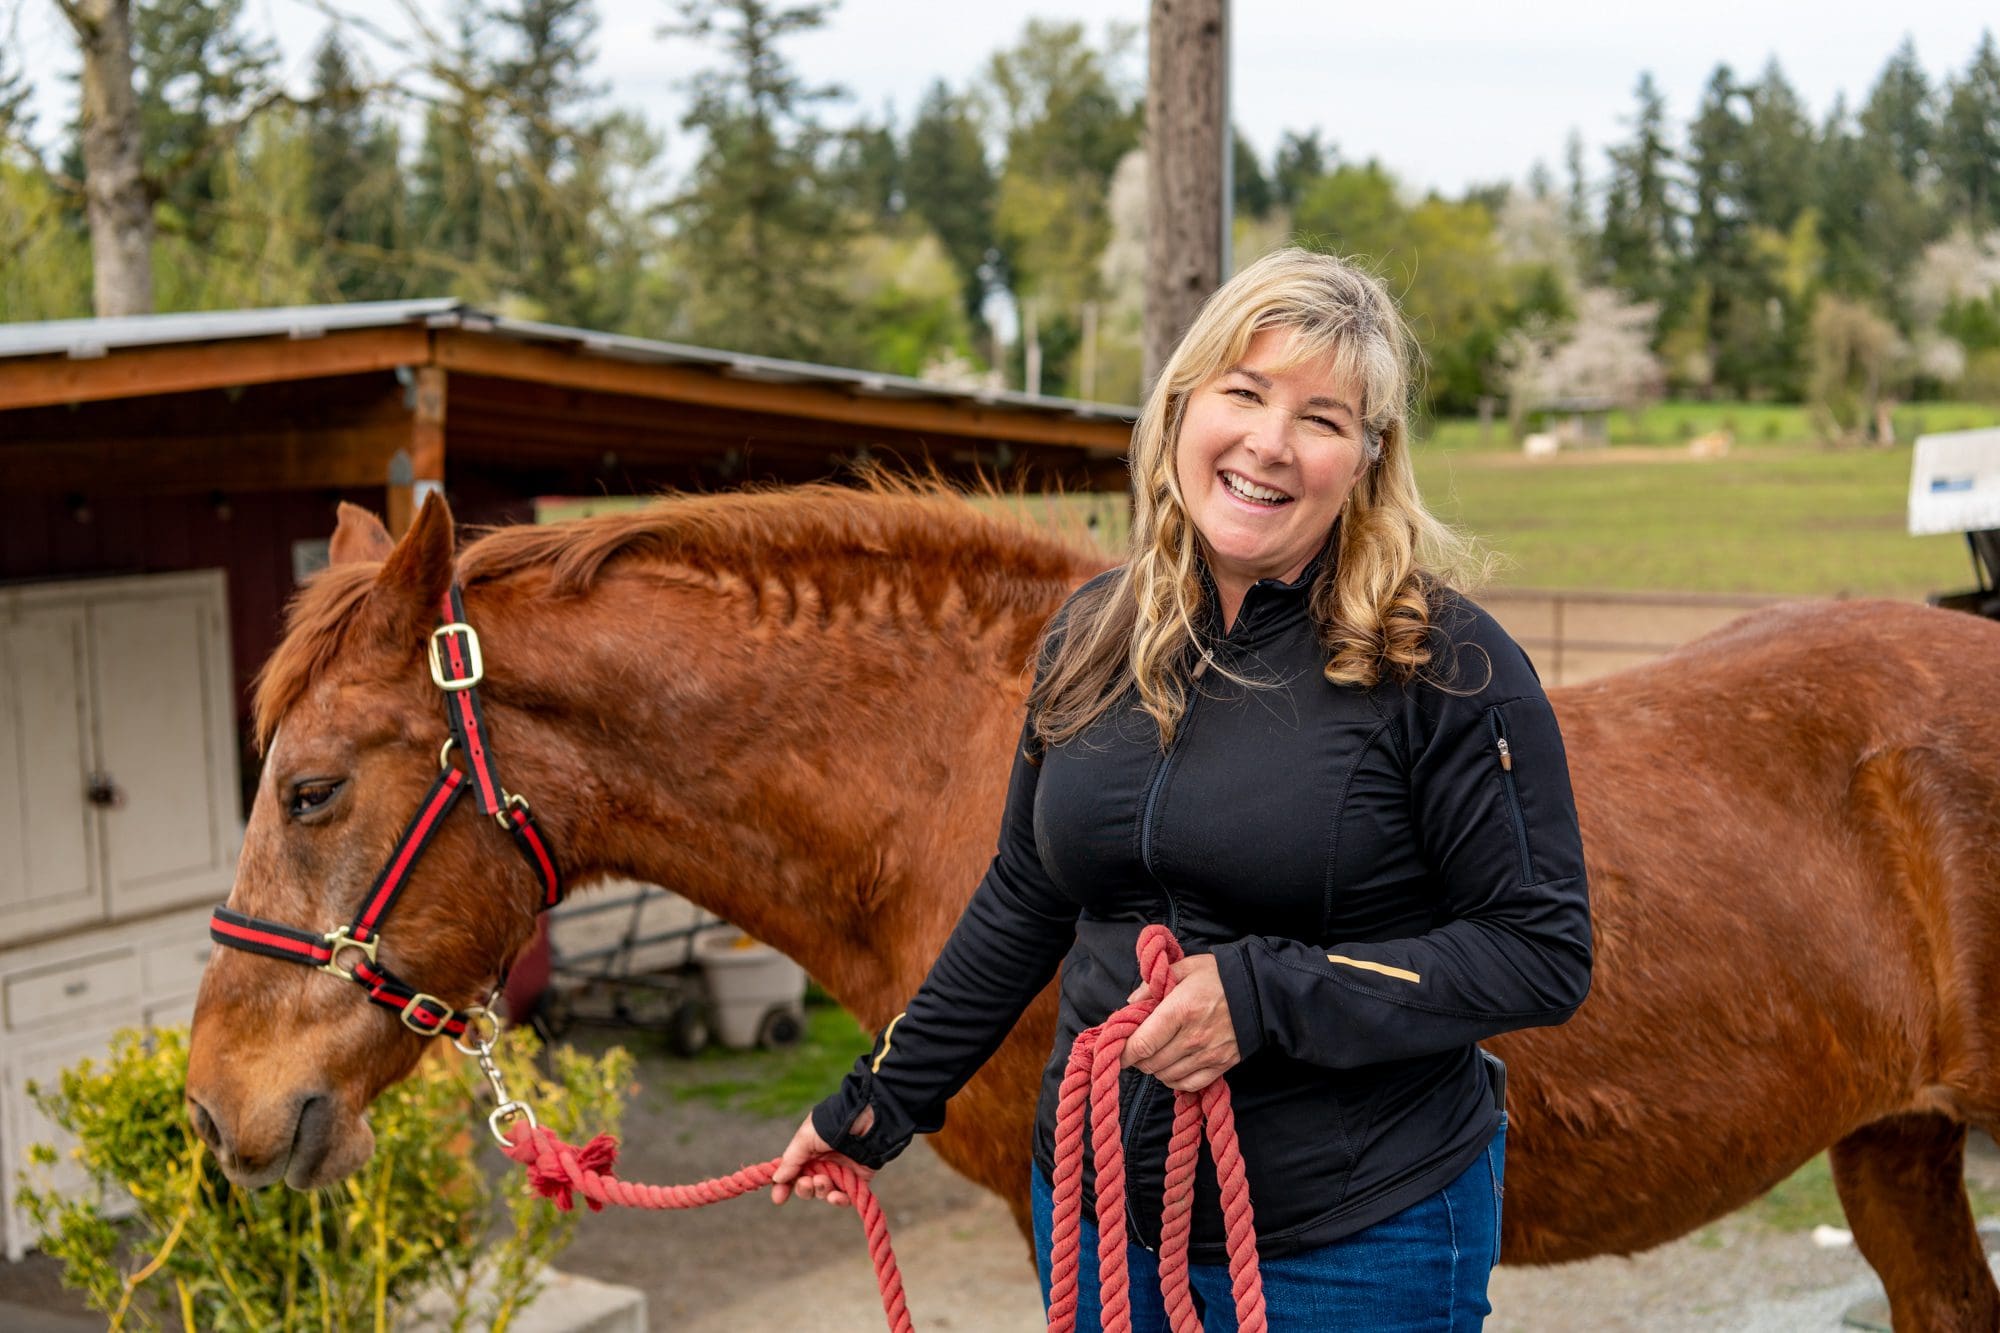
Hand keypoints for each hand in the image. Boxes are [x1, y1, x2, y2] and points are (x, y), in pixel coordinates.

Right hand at [770, 1106, 876, 1206]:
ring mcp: (839, 1172)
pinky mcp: (855, 1180)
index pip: (792, 1174)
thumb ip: (791, 1160)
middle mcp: (822, 1163)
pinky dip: (838, 1200)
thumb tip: (777, 1179)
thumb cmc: (831, 1125)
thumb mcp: (805, 1138)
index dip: (783, 1187)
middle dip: (804, 1188)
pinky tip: (835, 1196)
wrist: (863, 1122)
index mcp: (808, 1152)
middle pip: (807, 1187)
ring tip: (824, 1180)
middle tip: (808, 1182)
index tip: (778, 1199)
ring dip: (820, 1190)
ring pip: (823, 1193)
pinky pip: (843, 1198)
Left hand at [1121, 954, 1240, 1091]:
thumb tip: (1132, 1003)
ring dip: (1154, 1069)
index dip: (1123, 1052)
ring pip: (1166, 1076)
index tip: (1114, 1051)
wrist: (1261, 992)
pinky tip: (1172, 1067)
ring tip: (1154, 1055)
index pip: (1142, 1044)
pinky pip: (1188, 1084)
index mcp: (1180, 1010)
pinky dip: (1174, 1080)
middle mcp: (1192, 1037)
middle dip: (1136, 1059)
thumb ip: (1153, 984)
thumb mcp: (1185, 968)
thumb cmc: (1219, 977)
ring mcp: (1208, 1055)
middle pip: (1151, 1064)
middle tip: (1135, 1048)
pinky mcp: (1221, 1066)